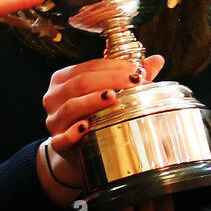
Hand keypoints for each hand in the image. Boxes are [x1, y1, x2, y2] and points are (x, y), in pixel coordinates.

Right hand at [36, 55, 165, 201]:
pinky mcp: (57, 143)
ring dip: (92, 101)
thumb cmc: (93, 116)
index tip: (135, 70)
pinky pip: (62, 138)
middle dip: (108, 80)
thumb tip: (157, 60)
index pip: (88, 67)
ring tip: (113, 97)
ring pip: (71, 106)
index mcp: (63, 79)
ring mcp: (53, 120)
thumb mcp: (106, 93)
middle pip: (80, 83)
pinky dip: (73, 133)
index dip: (112, 66)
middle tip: (133, 81)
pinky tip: (86, 127)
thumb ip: (128, 78)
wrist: (76, 150)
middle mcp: (53, 97)